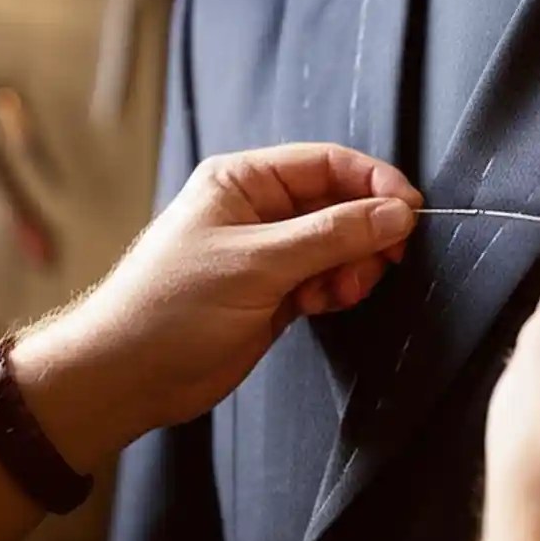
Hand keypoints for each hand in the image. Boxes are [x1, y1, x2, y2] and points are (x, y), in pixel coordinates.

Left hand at [0, 143, 420, 540]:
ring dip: (352, 266)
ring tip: (339, 291)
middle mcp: (257, 210)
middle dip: (365, 231)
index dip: (373, 183)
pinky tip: (323, 305)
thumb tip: (397, 212)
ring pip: (337, 246)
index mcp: (243, 180)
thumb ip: (332, 235)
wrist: (128, 376)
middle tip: (384, 261)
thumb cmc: (173, 306)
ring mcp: (267, 254)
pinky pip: (324, 279)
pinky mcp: (273, 294)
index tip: (411, 211)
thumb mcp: (258, 263)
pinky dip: (335, 289)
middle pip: (338, 204)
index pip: (326, 164)